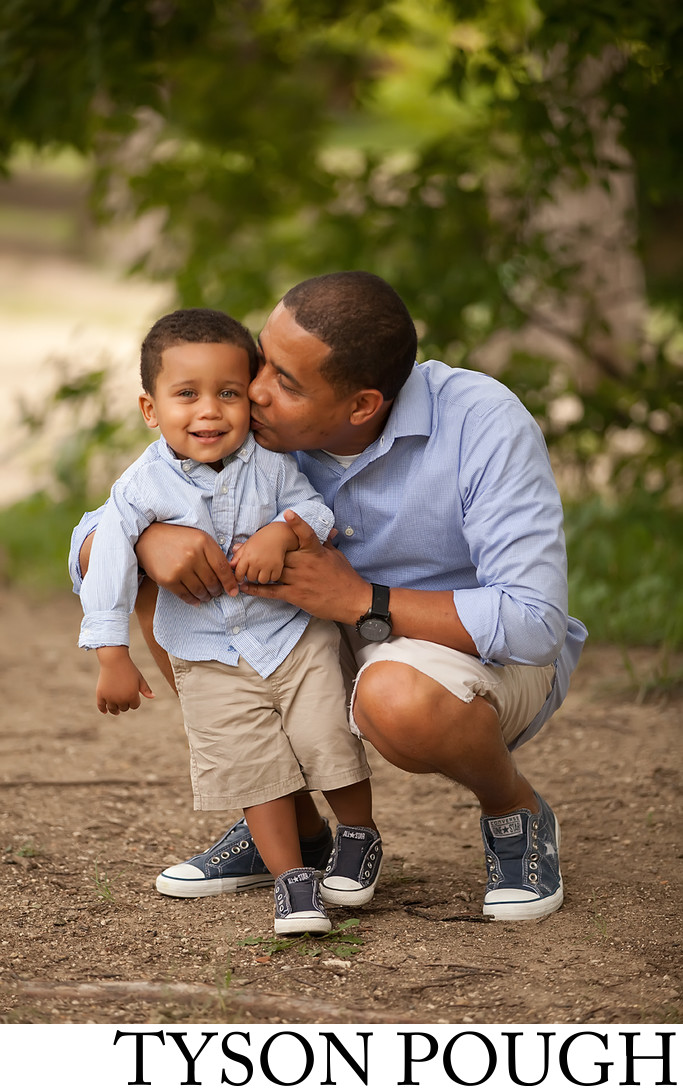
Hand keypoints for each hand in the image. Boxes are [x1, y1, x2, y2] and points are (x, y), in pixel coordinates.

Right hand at [95, 647, 154, 714]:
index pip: (135, 706)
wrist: (114, 660)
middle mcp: (121, 699)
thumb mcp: (140, 679)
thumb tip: (153, 696)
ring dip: (115, 710)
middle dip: (125, 704)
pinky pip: (101, 706)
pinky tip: (105, 711)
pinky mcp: (100, 694)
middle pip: (124, 708)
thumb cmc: (129, 669)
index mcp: (132, 696)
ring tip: (117, 711)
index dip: (135, 701)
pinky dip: (103, 709)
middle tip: (124, 699)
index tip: (133, 696)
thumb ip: (146, 689)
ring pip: (113, 709)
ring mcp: (110, 697)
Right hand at [135, 523, 237, 604]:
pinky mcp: (168, 579)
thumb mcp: (199, 538)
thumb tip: (229, 576)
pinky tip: (196, 600)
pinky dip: (193, 600)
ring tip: (207, 596)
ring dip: (206, 596)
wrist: (149, 537)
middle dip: (217, 591)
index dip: (230, 582)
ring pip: (200, 591)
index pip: (222, 568)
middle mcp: (192, 555)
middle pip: (212, 581)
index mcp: (203, 542)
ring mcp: (179, 568)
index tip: (233, 591)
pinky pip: (185, 595)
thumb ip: (214, 554)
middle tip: (217, 592)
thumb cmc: (178, 538)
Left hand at [230, 522, 297, 583]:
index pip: (239, 573)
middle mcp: (257, 562)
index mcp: (247, 556)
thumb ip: (238, 556)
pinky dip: (273, 576)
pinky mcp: (278, 567)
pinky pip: (273, 579)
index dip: (239, 577)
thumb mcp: (247, 545)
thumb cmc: (261, 539)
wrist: (278, 534)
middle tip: (255, 569)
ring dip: (262, 577)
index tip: (241, 576)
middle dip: (252, 575)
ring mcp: (268, 565)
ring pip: (262, 580)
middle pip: (251, 578)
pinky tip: (272, 569)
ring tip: (263, 570)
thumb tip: (230, 566)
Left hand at [239, 510, 370, 622]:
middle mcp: (305, 564)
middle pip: (279, 553)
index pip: (306, 534)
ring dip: (253, 569)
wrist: (352, 601)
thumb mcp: (336, 555)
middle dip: (261, 550)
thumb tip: (324, 530)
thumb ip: (325, 543)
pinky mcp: (295, 595)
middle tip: (240, 546)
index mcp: (316, 552)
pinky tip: (245, 586)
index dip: (297, 524)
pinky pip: (272, 591)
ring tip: (236, 566)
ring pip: (272, 571)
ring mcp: (299, 580)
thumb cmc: (345, 577)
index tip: (288, 514)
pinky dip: (257, 588)